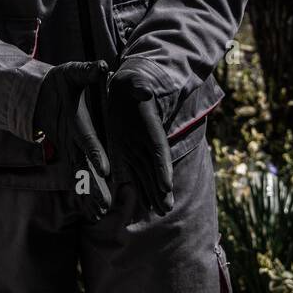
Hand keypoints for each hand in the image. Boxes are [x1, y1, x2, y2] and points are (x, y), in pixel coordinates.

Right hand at [31, 61, 111, 219]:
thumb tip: (102, 66)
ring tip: (100, 214)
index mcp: (74, 122)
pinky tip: (92, 213)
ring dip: (89, 194)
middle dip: (94, 185)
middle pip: (83, 166)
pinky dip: (83, 194)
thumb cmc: (58, 83)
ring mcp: (68, 150)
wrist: (37, 96)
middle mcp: (71, 141)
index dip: (95, 153)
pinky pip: (77, 177)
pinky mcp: (69, 155)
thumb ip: (87, 71)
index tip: (105, 169)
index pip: (86, 140)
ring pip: (80, 176)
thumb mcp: (71, 72)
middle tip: (106, 205)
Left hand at [106, 65, 173, 215]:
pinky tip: (144, 202)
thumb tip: (145, 91)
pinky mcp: (124, 150)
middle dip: (160, 189)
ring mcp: (136, 148)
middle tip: (167, 209)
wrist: (128, 86)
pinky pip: (132, 171)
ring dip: (153, 193)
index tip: (167, 185)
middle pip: (155, 169)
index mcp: (150, 126)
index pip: (158, 149)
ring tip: (161, 211)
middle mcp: (145, 141)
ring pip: (146, 174)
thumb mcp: (136, 82)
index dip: (163, 167)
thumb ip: (141, 88)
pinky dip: (138, 186)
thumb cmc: (134, 82)